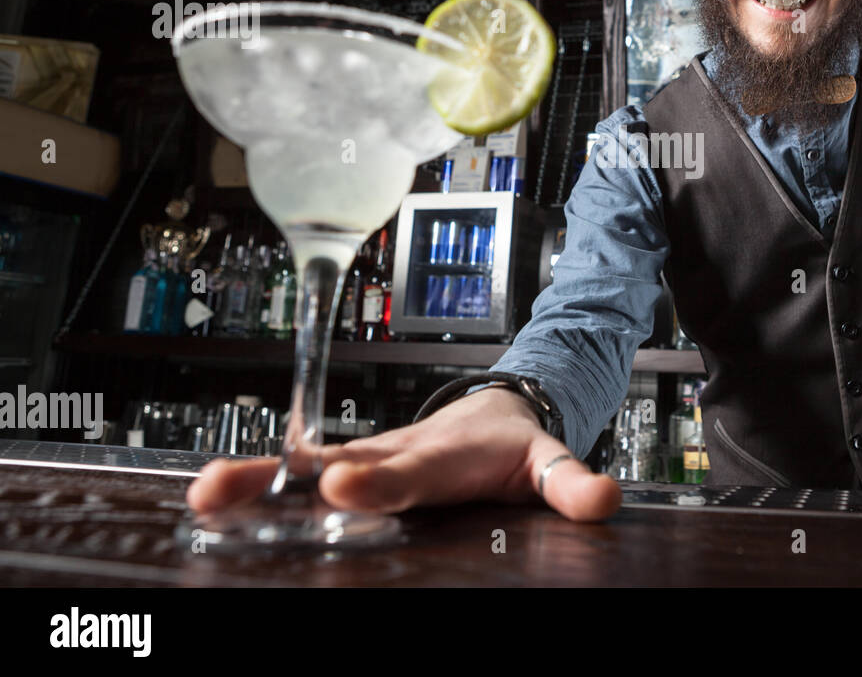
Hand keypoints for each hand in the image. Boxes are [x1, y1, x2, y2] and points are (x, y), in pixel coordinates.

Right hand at [185, 384, 621, 521]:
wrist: (496, 413)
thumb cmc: (513, 448)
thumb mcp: (549, 464)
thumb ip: (571, 484)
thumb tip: (606, 500)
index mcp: (440, 457)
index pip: (406, 472)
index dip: (377, 482)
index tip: (341, 488)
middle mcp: (393, 453)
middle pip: (334, 465)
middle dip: (281, 477)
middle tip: (225, 487)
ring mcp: (366, 459)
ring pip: (304, 468)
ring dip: (253, 480)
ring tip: (201, 493)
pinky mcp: (347, 468)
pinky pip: (297, 477)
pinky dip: (255, 485)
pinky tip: (208, 502)